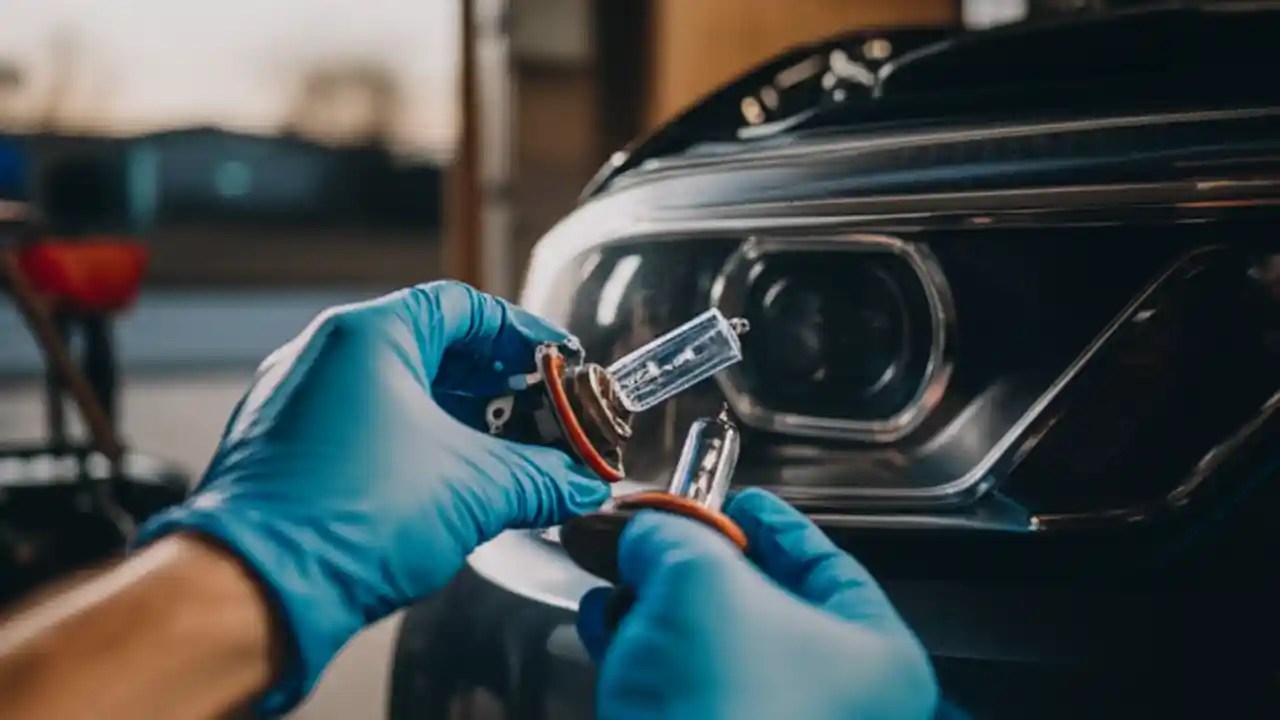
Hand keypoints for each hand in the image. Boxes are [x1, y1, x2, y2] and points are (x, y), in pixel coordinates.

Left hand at [135, 281, 608, 712]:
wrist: (254, 589)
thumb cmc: (349, 518)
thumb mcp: (474, 489)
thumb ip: (539, 478)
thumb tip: (577, 483)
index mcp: (369, 336)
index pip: (463, 307)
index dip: (520, 334)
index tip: (557, 365)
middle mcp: (324, 356)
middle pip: (430, 347)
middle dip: (495, 385)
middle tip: (541, 417)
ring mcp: (296, 403)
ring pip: (394, 390)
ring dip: (457, 419)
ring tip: (505, 457)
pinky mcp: (283, 450)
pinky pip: (361, 427)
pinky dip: (412, 444)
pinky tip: (447, 483)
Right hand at [577, 488, 937, 719]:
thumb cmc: (726, 704)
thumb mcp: (696, 578)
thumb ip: (673, 536)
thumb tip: (647, 531)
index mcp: (877, 660)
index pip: (829, 564)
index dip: (773, 522)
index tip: (736, 499)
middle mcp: (840, 705)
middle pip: (764, 605)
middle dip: (697, 563)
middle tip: (664, 531)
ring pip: (715, 650)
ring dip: (660, 605)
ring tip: (622, 569)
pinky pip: (683, 689)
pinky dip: (645, 652)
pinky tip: (607, 621)